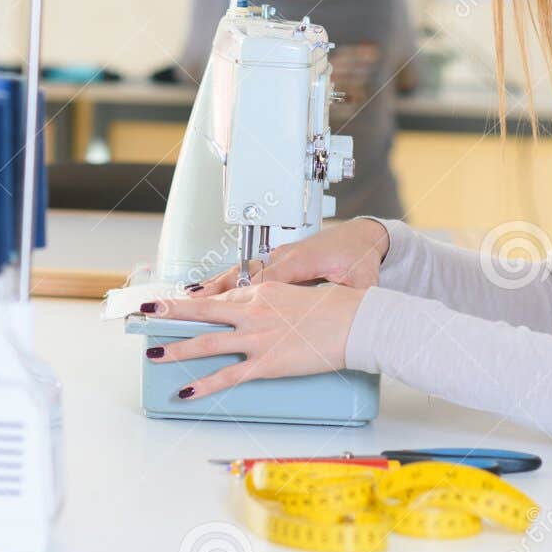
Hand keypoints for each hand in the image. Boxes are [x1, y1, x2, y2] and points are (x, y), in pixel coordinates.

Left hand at [141, 281, 367, 399]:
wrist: (356, 323)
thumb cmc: (338, 308)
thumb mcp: (301, 294)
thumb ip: (278, 301)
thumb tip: (270, 310)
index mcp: (262, 292)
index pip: (222, 296)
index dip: (198, 301)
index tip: (180, 302)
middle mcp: (253, 312)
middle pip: (202, 311)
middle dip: (171, 311)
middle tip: (149, 311)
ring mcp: (256, 338)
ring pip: (206, 343)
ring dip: (178, 348)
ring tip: (156, 353)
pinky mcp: (266, 363)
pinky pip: (227, 376)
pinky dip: (204, 385)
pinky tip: (187, 391)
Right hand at [189, 217, 389, 295]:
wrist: (362, 236)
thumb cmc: (359, 257)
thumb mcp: (360, 281)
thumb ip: (350, 298)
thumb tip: (349, 314)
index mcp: (304, 259)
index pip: (269, 278)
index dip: (245, 292)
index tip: (225, 305)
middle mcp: (286, 255)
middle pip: (245, 273)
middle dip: (217, 288)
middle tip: (192, 300)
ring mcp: (279, 255)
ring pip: (241, 270)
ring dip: (216, 284)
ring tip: (190, 296)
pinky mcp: (277, 258)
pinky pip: (246, 270)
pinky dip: (226, 281)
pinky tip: (210, 290)